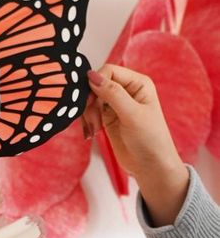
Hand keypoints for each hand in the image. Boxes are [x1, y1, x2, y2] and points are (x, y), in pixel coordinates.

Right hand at [82, 64, 188, 226]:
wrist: (150, 167)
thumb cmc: (150, 140)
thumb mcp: (132, 114)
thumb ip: (112, 93)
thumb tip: (91, 75)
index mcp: (138, 83)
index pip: (109, 71)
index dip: (96, 83)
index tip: (90, 101)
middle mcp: (126, 90)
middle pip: (96, 84)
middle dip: (90, 101)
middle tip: (92, 119)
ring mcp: (115, 103)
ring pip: (90, 98)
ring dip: (88, 113)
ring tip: (95, 129)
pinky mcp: (107, 116)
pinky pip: (89, 111)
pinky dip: (87, 120)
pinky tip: (93, 131)